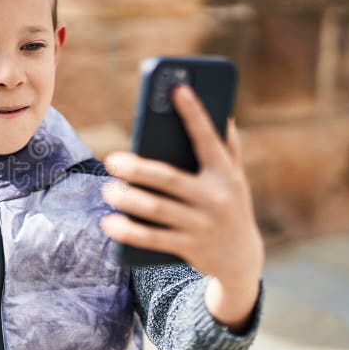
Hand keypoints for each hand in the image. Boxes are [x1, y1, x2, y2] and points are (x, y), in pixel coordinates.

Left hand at [99, 84, 263, 328]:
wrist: (241, 260)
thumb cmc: (230, 206)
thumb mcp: (236, 178)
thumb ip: (228, 148)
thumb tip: (223, 112)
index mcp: (225, 174)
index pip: (208, 139)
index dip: (194, 113)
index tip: (177, 89)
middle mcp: (216, 198)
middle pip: (170, 179)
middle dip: (138, 169)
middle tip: (111, 161)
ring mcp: (202, 225)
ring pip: (157, 209)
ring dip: (128, 200)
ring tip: (107, 190)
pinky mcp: (189, 247)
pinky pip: (153, 239)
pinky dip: (128, 231)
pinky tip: (109, 223)